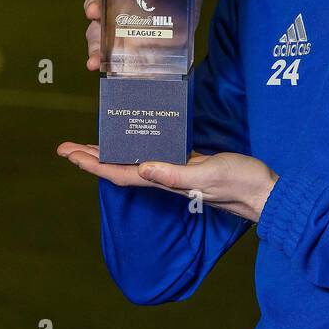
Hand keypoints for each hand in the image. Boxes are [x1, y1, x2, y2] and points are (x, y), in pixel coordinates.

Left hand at [56, 142, 278, 222]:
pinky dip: (135, 147)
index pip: (118, 173)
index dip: (91, 164)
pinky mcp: (187, 163)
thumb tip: (143, 168)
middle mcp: (163, 177)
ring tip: (89, 143)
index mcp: (164, 180)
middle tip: (65, 147)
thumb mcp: (208, 175)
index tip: (68, 153)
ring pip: (132, 162)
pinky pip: (151, 154)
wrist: (263, 191)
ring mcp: (174, 171)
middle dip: (90, 158)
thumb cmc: (239, 183)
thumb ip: (176, 174)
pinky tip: (133, 138)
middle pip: (118, 168)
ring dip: (109, 153)